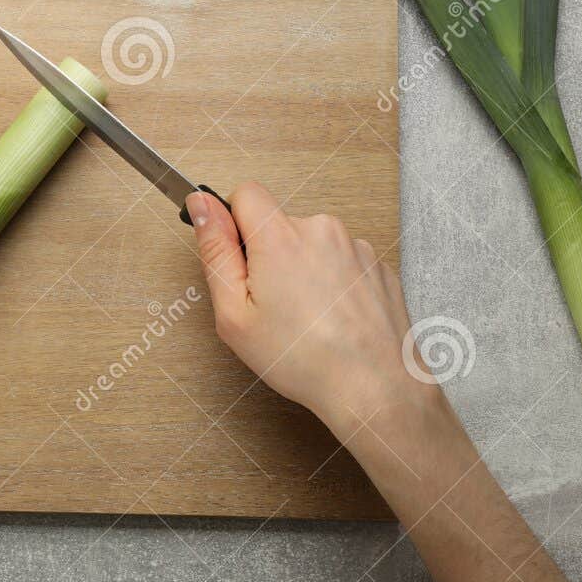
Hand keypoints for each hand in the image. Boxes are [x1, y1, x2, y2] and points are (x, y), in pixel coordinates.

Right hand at [187, 182, 440, 434]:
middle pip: (280, 224)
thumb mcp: (234, 315)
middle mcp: (322, 230)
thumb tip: (202, 204)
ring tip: (308, 319)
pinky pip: (343, 263)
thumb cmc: (304, 360)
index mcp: (281, 238)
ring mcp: (356, 247)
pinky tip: (334, 321)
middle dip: (270, 256)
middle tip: (272, 306)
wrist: (375, 387)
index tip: (237, 256)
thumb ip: (215, 251)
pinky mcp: (379, 266)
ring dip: (305, 271)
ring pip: (313, 245)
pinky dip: (334, 284)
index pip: (246, 193)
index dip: (234, 222)